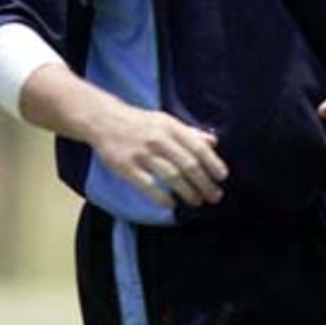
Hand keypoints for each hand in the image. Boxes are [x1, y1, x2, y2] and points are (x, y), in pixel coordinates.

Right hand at [91, 103, 226, 208]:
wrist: (103, 120)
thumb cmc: (140, 123)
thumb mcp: (166, 121)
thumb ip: (189, 132)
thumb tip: (213, 141)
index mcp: (171, 127)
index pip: (198, 146)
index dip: (212, 163)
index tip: (222, 177)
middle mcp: (158, 139)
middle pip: (188, 165)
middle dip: (204, 183)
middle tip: (214, 196)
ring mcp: (142, 154)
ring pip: (171, 177)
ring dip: (188, 192)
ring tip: (197, 202)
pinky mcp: (126, 167)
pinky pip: (148, 186)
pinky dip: (162, 197)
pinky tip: (171, 204)